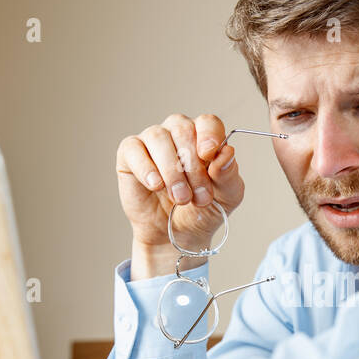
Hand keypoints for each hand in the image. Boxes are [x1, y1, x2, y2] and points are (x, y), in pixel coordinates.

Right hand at [116, 113, 243, 274]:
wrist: (177, 236)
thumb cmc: (202, 210)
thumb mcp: (227, 197)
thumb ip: (229, 174)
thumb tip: (226, 152)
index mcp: (204, 137)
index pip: (207, 123)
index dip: (209, 136)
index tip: (209, 155)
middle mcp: (178, 132)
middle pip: (184, 130)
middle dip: (193, 167)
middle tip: (199, 197)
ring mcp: (152, 140)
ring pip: (159, 138)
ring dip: (172, 172)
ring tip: (180, 198)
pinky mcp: (130, 153)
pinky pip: (134, 149)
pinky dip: (146, 169)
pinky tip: (155, 186)